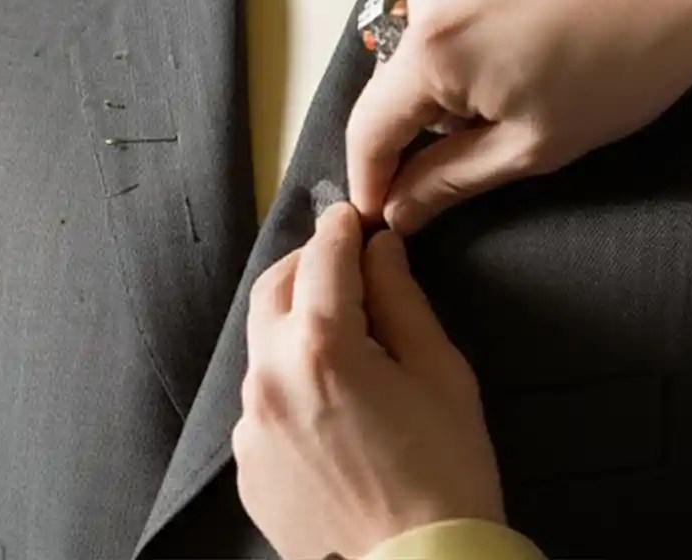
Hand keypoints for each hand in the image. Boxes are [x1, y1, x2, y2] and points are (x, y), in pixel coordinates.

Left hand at [232, 203, 502, 558]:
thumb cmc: (446, 474)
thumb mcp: (442, 376)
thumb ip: (402, 301)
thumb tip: (380, 250)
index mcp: (322, 347)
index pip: (322, 259)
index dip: (339, 230)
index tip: (350, 217)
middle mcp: (269, 377)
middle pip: (273, 291)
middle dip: (304, 266)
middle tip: (338, 261)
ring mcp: (249, 424)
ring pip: (264, 349)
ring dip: (295, 328)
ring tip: (341, 339)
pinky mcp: (245, 462)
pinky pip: (262, 403)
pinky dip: (289, 385)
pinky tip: (328, 406)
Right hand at [347, 0, 691, 232]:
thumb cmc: (629, 58)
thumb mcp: (534, 144)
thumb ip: (451, 180)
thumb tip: (399, 211)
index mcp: (431, 53)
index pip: (367, 130)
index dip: (366, 179)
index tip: (374, 213)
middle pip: (394, 87)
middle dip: (418, 129)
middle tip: (470, 154)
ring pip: (425, 47)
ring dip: (451, 82)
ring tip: (520, 89)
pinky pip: (454, 8)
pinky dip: (473, 39)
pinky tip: (529, 46)